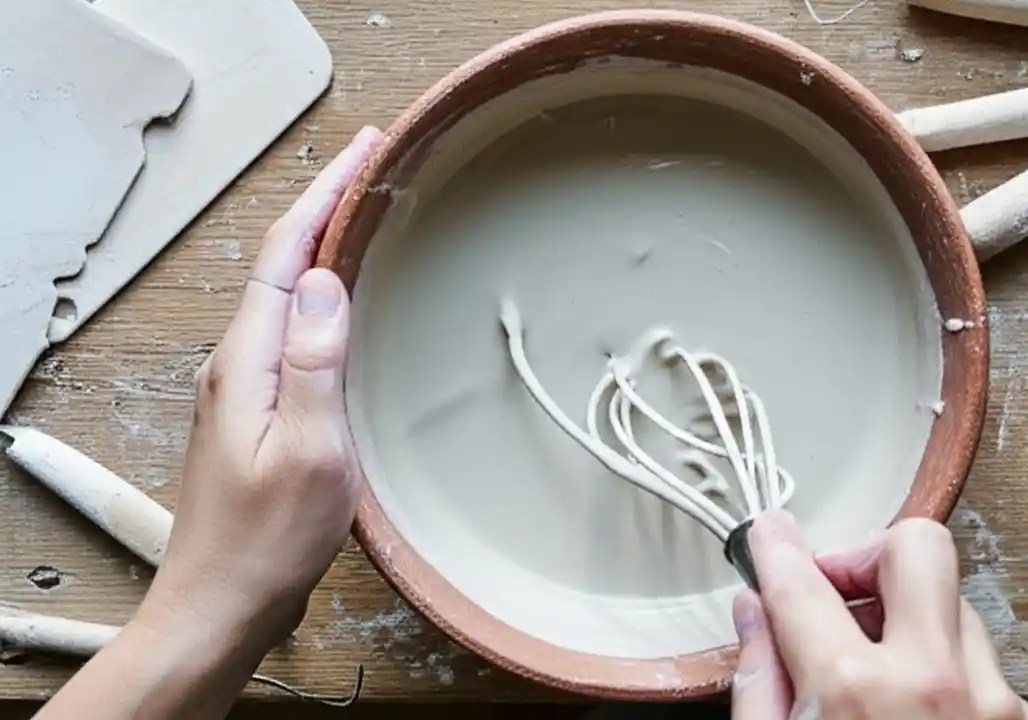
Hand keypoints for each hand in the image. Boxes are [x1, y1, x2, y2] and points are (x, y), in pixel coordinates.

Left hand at [136, 127, 382, 656]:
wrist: (223, 602)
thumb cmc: (268, 540)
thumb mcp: (311, 451)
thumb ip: (314, 361)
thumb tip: (323, 281)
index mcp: (247, 361)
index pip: (284, 253)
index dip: (325, 195)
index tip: (364, 151)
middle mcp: (238, 362)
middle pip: (282, 261)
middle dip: (327, 205)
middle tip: (375, 169)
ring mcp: (245, 386)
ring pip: (286, 293)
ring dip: (324, 246)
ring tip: (367, 215)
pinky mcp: (258, 408)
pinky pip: (291, 328)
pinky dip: (322, 293)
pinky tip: (346, 299)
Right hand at [731, 511, 1027, 719]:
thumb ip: (758, 682)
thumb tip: (756, 614)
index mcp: (853, 692)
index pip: (802, 583)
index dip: (775, 548)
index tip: (770, 534)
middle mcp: (934, 683)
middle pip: (917, 547)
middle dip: (872, 556)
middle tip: (844, 591)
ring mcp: (993, 704)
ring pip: (954, 609)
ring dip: (912, 626)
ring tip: (881, 678)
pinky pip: (984, 668)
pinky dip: (948, 678)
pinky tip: (920, 715)